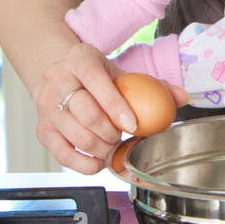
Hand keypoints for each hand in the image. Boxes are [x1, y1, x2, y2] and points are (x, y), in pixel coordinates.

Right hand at [31, 42, 189, 174]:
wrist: (57, 73)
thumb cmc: (94, 75)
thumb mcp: (120, 72)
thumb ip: (153, 85)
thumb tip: (183, 98)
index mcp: (80, 59)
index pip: (97, 82)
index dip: (116, 106)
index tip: (133, 125)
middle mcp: (57, 79)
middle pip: (85, 113)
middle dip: (110, 133)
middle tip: (123, 138)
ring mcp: (45, 105)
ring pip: (75, 135)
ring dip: (100, 149)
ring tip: (113, 148)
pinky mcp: (41, 128)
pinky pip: (61, 153)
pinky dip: (83, 164)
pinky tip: (98, 162)